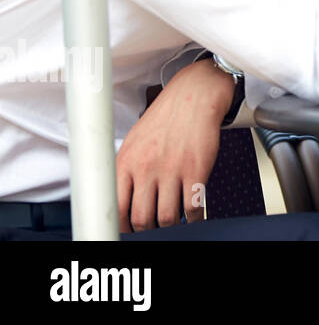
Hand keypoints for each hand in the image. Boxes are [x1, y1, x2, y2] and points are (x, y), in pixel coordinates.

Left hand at [115, 58, 231, 231]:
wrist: (194, 95)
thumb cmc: (165, 118)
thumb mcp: (134, 141)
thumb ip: (126, 170)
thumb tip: (121, 200)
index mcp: (126, 162)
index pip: (115, 208)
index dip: (122, 226)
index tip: (130, 228)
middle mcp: (147, 167)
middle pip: (141, 219)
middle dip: (147, 228)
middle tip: (153, 225)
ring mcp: (172, 170)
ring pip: (166, 218)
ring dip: (170, 224)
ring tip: (173, 218)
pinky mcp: (197, 170)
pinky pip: (192, 207)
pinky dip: (192, 217)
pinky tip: (192, 212)